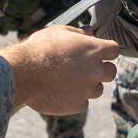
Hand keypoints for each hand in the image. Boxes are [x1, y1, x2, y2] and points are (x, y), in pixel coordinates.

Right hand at [0, 25, 119, 114]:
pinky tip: (60, 91)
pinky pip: (82, 102)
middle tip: (85, 68)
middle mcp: (95, 70)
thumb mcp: (59, 31)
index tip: (97, 51)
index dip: (106, 51)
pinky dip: (75, 98)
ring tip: (67, 80)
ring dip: (87, 85)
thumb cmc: (40, 49)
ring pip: (97, 89)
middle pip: (111, 72)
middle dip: (101, 69)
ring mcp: (88, 89)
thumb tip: (90, 32)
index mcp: (94, 50)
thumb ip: (78, 32)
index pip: (114, 50)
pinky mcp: (78, 105)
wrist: (24, 74)